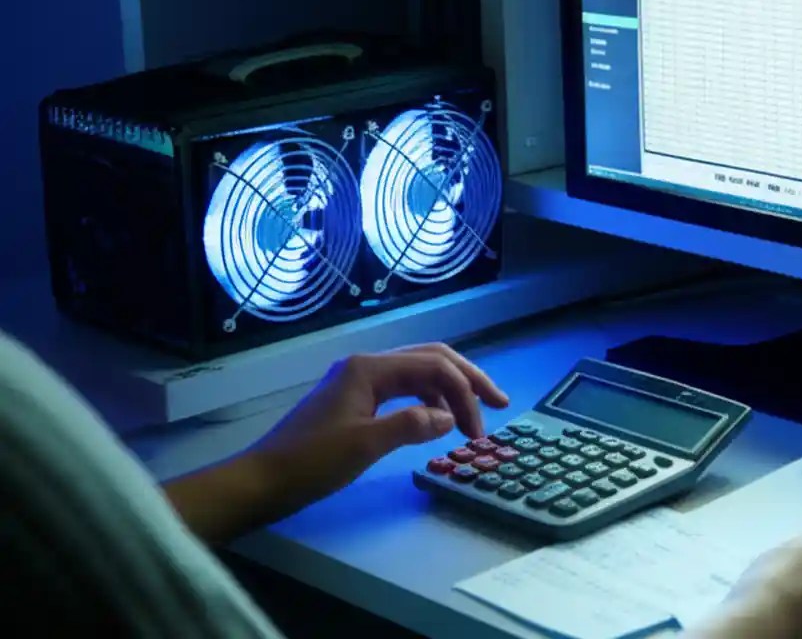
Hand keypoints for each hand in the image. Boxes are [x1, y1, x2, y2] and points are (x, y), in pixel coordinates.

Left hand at [165, 343, 508, 542]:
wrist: (263, 480)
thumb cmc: (311, 462)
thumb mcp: (365, 445)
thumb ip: (411, 425)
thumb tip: (448, 419)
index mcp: (369, 368)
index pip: (433, 367)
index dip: (465, 393)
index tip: (479, 430)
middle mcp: (366, 366)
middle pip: (430, 360)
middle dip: (467, 380)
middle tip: (500, 402)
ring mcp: (358, 381)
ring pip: (417, 374)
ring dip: (448, 392)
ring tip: (469, 420)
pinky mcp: (353, 400)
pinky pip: (402, 390)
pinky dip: (426, 402)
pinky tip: (435, 423)